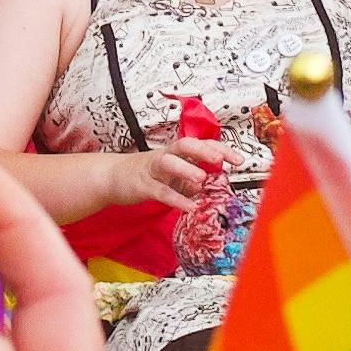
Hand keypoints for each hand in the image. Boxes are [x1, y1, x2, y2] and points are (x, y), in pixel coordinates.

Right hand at [90, 140, 216, 221]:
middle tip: (220, 160)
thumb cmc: (146, 174)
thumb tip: (213, 186)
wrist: (111, 177)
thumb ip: (191, 179)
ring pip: (169, 163)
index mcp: (176, 152)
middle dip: (203, 151)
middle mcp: (165, 156)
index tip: (239, 160)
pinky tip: (189, 206)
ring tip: (202, 180)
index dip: (221, 149)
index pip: (201, 144)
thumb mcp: (173, 175)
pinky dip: (176, 199)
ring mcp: (152, 169)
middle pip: (185, 145)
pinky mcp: (142, 185)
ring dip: (186, 169)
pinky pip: (160, 191)